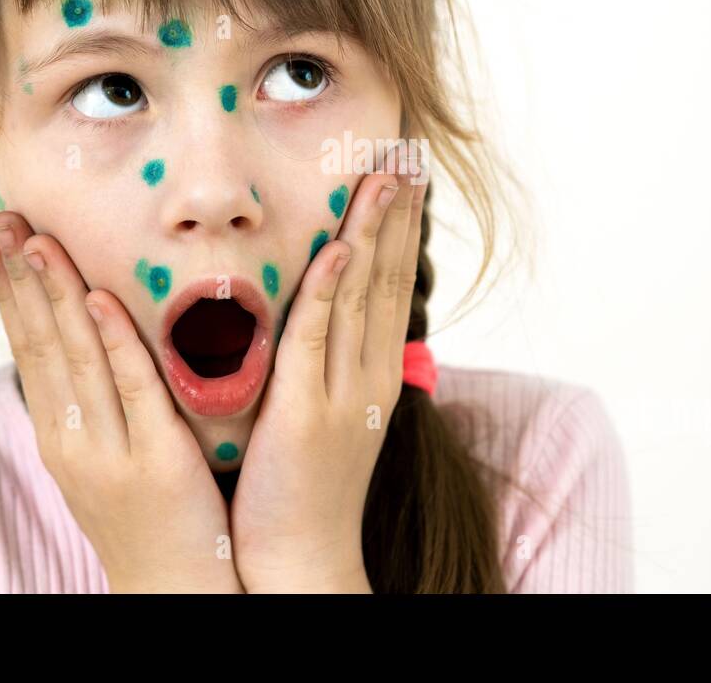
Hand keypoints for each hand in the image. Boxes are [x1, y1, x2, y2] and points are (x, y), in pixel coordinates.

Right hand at [0, 211, 242, 592]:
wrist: (176, 587)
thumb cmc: (151, 514)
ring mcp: (109, 450)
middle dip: (19, 279)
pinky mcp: (155, 461)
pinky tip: (99, 301)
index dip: (12, 290)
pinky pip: (133, 392)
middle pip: (39, 344)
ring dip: (55, 295)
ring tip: (35, 240)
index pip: (29, 347)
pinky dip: (114, 344)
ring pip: (76, 358)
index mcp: (60, 433)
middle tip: (1, 218)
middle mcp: (72, 438)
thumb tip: (91, 335)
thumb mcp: (108, 454)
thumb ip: (98, 398)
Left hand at [230, 147, 427, 592]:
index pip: (388, 284)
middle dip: (398, 214)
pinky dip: (329, 291)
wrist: (302, 556)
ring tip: (384, 177)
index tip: (405, 177)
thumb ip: (329, 364)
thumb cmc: (304, 486)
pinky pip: (318, 339)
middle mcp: (369, 374)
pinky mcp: (307, 412)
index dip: (399, 228)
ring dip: (372, 233)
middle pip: (386, 278)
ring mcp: (344, 392)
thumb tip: (324, 320)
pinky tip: (338, 248)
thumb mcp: (329, 416)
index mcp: (373, 372)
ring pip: (360, 296)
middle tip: (407, 154)